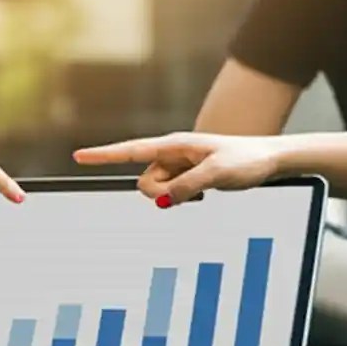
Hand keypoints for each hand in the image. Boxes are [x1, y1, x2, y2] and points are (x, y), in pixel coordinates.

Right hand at [74, 133, 284, 204]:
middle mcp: (172, 154)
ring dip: (176, 196)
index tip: (78, 157)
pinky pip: (172, 194)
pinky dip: (184, 198)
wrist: (268, 160)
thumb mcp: (217, 173)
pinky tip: (205, 193)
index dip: (103, 155)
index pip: (131, 150)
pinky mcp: (187, 178)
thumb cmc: (246, 159)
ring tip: (205, 188)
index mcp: (175, 144)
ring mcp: (178, 167)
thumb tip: (162, 200)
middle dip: (161, 193)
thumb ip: (188, 186)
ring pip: (158, 191)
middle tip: (194, 191)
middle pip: (145, 181)